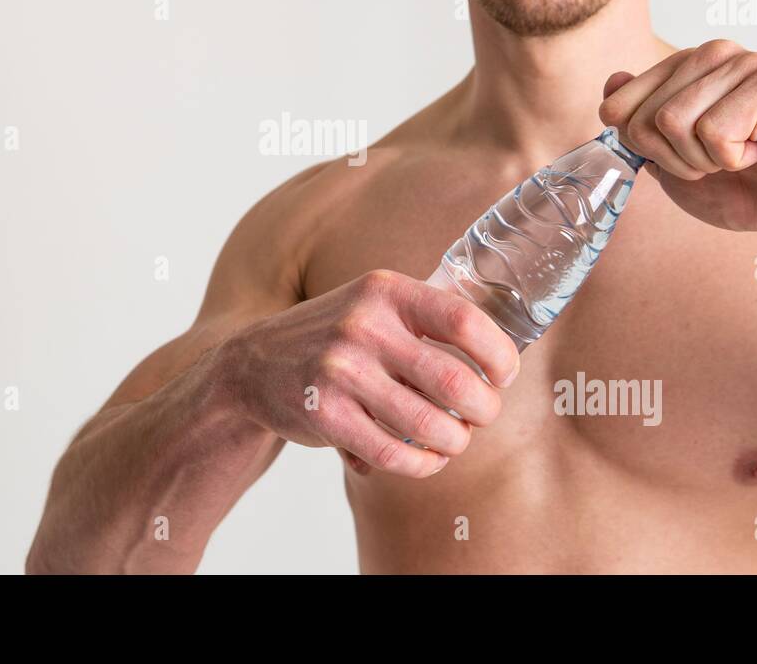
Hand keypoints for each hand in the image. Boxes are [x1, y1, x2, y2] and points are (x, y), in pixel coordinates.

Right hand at [221, 269, 519, 477]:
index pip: (464, 320)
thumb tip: (499, 354)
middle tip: (482, 415)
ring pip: (428, 425)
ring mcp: (340, 371)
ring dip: (455, 441)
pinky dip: (422, 465)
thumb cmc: (334, 336)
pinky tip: (427, 459)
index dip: (498, 354)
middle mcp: (362, 326)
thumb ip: (424, 316)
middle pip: (455, 381)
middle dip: (484, 409)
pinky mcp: (324, 415)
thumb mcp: (372, 304)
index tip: (503, 374)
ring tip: (454, 439)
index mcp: (384, 291)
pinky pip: (393, 454)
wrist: (253, 365)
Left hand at [598, 39, 756, 244]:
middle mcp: (715, 53)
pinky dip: (733, 158)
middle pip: (643, 118)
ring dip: (705, 159)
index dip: (645, 149)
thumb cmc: (744, 186)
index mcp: (686, 66)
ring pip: (673, 122)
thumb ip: (638, 124)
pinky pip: (714, 132)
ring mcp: (746, 61)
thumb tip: (612, 83)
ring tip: (744, 154)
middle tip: (722, 160)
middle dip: (676, 158)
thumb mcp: (672, 160)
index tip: (686, 156)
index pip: (617, 106)